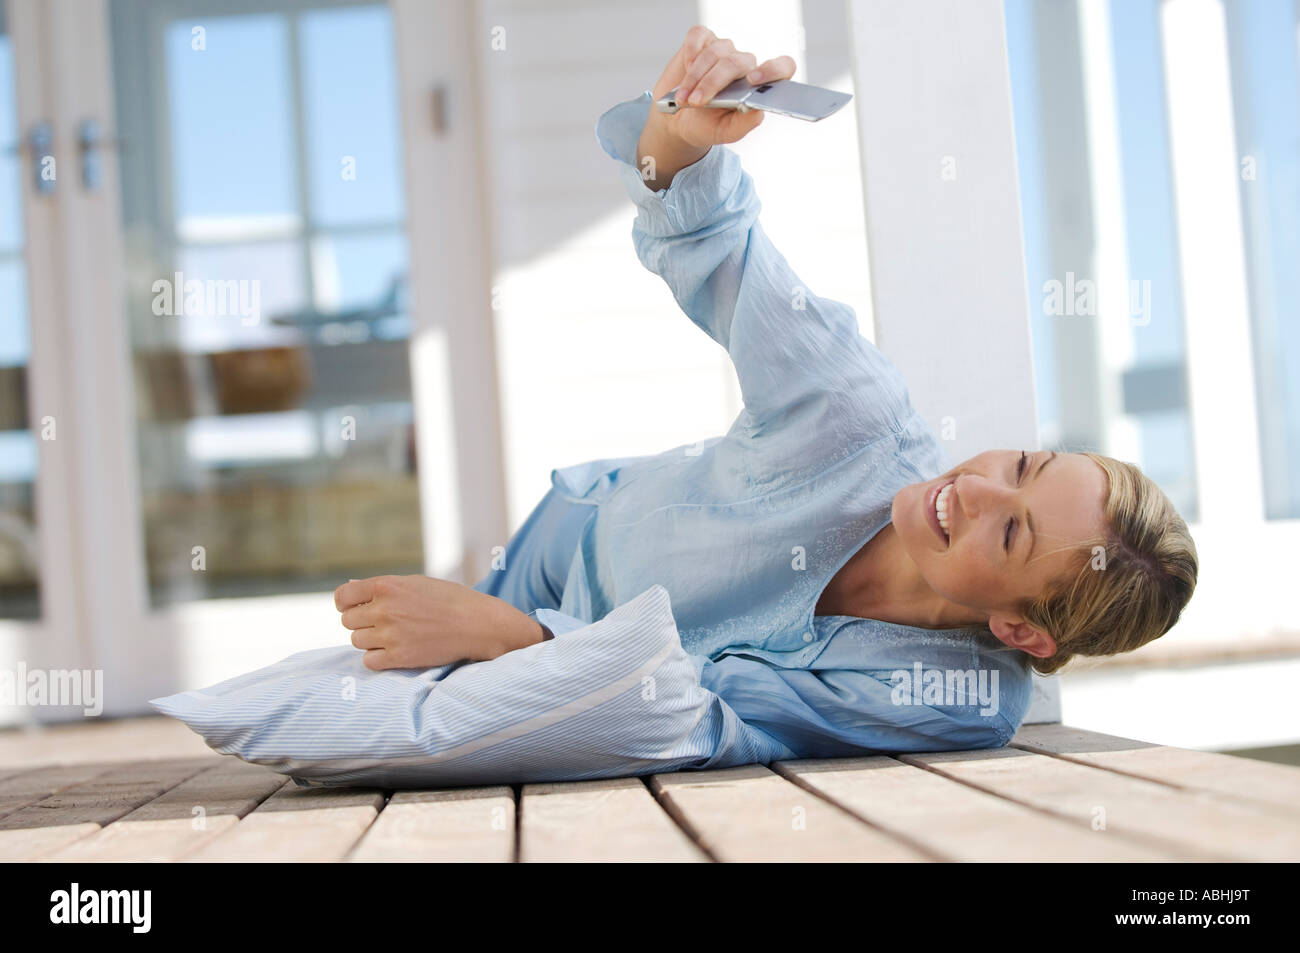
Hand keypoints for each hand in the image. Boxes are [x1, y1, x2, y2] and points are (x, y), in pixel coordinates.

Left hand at [334, 575, 544, 669]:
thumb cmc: (450, 600)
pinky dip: (377, 658)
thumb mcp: (416, 583)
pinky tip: (394, 651)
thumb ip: (382, 587)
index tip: (355, 608)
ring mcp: (391, 634)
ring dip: (370, 640)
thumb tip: (350, 588)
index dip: (345, 603)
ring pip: (357, 641)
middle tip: (383, 624)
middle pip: (348, 621)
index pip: (342, 597)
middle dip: (361, 622)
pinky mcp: (399, 657)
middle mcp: (384, 609)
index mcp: (387, 586)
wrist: (478, 624)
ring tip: (393, 636)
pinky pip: (369, 661)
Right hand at [643, 26, 797, 163]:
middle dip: (712, 83)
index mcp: (758, 86)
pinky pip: (699, 36)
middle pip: (735, 62)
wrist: (677, 120)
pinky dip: (690, 51)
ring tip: (684, 97)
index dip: (772, 70)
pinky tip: (686, 66)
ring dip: (695, 76)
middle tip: (696, 102)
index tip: (752, 81)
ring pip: (714, 52)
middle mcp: (744, 64)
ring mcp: (724, 50)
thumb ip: (745, 123)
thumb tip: (758, 111)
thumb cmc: (706, 124)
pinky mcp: (704, 40)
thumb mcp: (726, 132)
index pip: (782, 67)